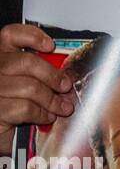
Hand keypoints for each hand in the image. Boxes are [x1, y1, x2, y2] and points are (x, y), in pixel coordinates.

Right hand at [0, 24, 73, 145]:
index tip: (50, 46)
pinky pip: (26, 108)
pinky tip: (46, 117)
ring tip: (62, 107)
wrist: (1, 133)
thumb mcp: (23, 83)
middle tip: (65, 86)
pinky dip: (42, 114)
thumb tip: (64, 71)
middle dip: (53, 76)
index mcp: (0, 58)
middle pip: (26, 62)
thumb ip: (36, 72)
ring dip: (52, 100)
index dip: (31, 36)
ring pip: (30, 87)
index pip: (10, 35)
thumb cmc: (12, 106)